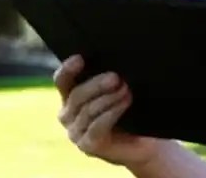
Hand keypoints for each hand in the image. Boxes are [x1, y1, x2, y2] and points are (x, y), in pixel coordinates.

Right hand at [54, 55, 164, 170]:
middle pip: (77, 95)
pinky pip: (96, 127)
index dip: (68, 69)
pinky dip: (111, 113)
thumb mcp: (117, 90)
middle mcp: (68, 115)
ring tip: (126, 90)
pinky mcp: (87, 147)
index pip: (62, 80)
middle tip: (116, 78)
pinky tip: (123, 104)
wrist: (143, 141)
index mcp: (71, 96)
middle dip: (96, 85)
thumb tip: (113, 64)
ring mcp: (76, 133)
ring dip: (108, 98)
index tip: (80, 58)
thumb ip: (109, 77)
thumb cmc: (130, 110)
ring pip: (88, 111)